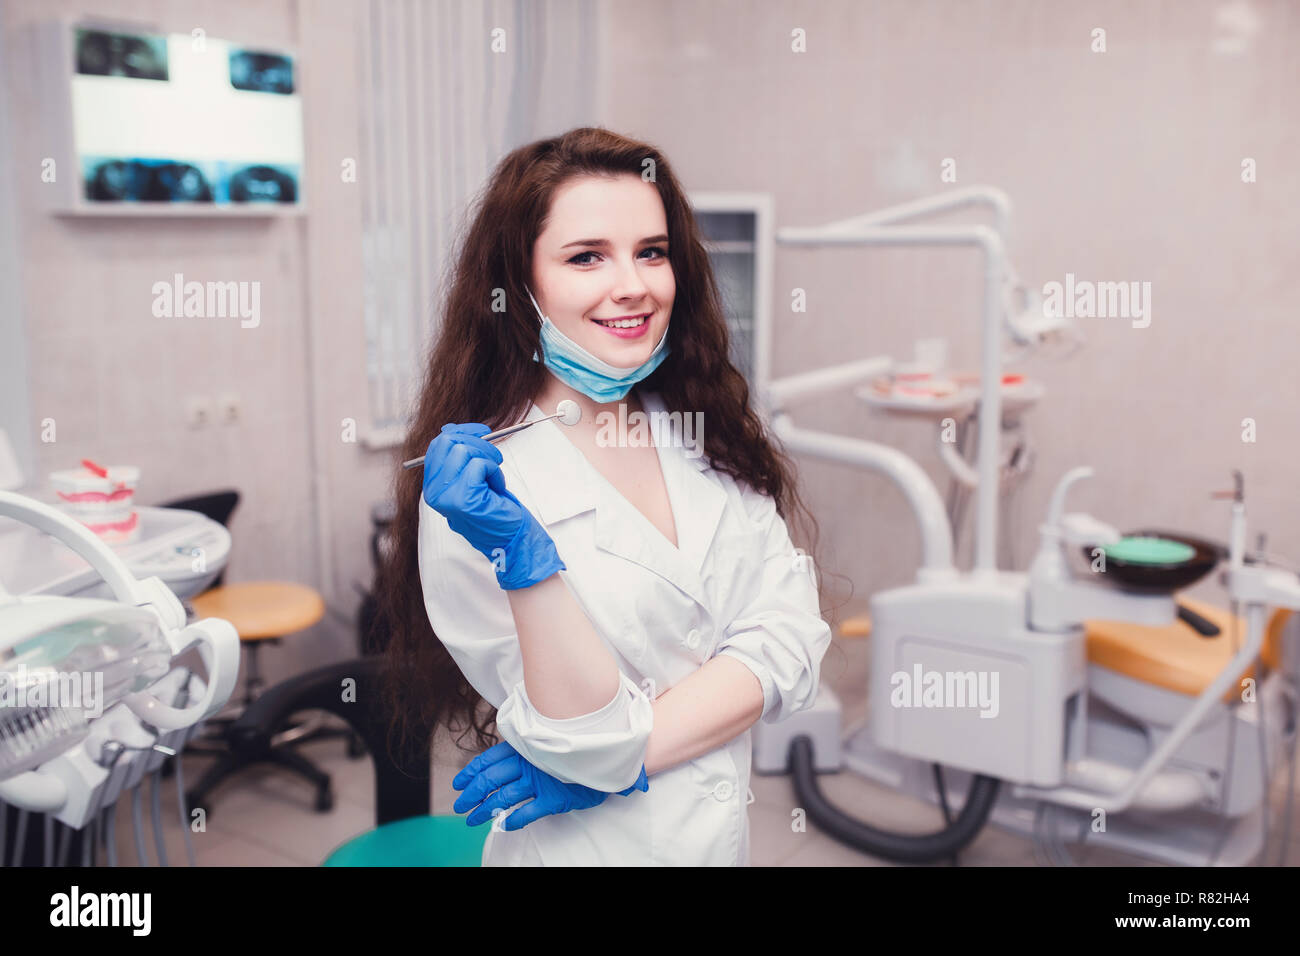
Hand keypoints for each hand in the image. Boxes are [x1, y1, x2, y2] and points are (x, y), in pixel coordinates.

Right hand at [422, 423, 564, 589]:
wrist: (508, 538)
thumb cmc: (492, 509)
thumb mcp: (469, 478)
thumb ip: (457, 457)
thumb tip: (449, 429)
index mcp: (432, 486)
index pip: (437, 445)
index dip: (461, 432)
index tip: (483, 432)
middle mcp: (434, 491)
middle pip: (448, 442)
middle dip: (477, 442)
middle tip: (494, 457)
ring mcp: (446, 495)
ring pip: (465, 451)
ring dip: (489, 460)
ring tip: (494, 480)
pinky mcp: (464, 498)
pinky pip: (480, 465)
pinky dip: (495, 472)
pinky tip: (496, 488)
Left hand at [452, 740, 648, 830]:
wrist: (607, 752)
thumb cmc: (574, 748)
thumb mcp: (547, 742)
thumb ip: (527, 750)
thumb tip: (502, 762)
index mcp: (525, 746)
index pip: (489, 758)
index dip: (471, 772)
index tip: (458, 784)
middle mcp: (529, 762)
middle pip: (491, 779)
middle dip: (471, 794)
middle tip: (460, 807)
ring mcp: (541, 780)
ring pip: (503, 797)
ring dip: (485, 810)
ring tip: (473, 820)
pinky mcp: (554, 798)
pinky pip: (527, 812)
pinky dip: (513, 819)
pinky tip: (503, 825)